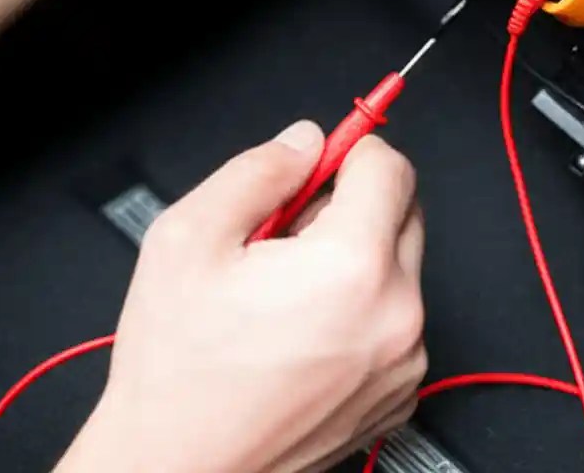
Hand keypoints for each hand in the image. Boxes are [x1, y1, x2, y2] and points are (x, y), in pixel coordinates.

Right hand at [58, 121, 426, 472]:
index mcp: (351, 267)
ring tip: (288, 296)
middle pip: (404, 214)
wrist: (180, 466)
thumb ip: (258, 171)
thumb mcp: (189, 239)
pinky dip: (364, 316)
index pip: (390, 167)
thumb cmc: (179, 371)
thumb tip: (304, 142)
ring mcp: (404, 362)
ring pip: (400, 271)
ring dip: (358, 265)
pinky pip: (398, 326)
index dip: (349, 152)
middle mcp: (395, 315)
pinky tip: (305, 335)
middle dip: (352, 208)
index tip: (323, 162)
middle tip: (287, 238)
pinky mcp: (400, 394)